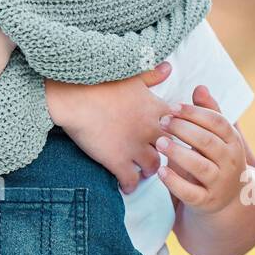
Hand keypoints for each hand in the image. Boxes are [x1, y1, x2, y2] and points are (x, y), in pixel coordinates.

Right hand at [45, 60, 173, 193]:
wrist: (75, 96)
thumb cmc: (100, 81)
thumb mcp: (131, 76)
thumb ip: (152, 75)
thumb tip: (168, 68)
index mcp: (155, 108)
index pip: (179, 125)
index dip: (176, 131)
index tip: (170, 134)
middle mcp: (150, 129)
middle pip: (169, 149)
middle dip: (166, 154)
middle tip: (158, 156)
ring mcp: (135, 147)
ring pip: (153, 167)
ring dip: (149, 170)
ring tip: (142, 172)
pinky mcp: (117, 160)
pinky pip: (130, 180)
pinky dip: (129, 185)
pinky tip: (125, 186)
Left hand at [154, 85, 248, 215]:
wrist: (228, 199)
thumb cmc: (216, 158)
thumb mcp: (216, 137)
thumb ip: (208, 113)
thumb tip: (200, 87)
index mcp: (233, 142)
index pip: (218, 123)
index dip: (196, 113)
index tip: (174, 106)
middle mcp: (230, 162)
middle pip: (208, 142)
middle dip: (184, 130)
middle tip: (162, 122)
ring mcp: (220, 184)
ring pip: (200, 167)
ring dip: (178, 153)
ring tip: (159, 142)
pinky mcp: (206, 202)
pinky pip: (190, 193)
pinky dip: (174, 182)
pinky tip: (160, 171)